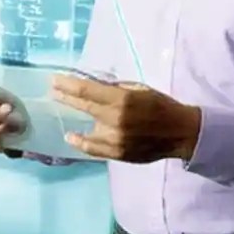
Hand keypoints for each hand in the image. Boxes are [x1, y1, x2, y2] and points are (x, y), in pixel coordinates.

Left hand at [50, 75, 201, 162]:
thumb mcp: (139, 89)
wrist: (180, 132)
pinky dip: (81, 143)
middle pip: (82, 106)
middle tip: (53, 91)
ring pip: (86, 130)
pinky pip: (94, 149)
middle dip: (65, 97)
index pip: (86, 90)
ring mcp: (115, 140)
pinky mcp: (118, 154)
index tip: (55, 79)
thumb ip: (116, 89)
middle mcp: (115, 120)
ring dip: (73, 122)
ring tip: (62, 117)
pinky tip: (72, 137)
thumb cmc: (160, 105)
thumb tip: (93, 86)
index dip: (68, 84)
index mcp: (121, 100)